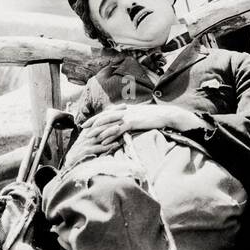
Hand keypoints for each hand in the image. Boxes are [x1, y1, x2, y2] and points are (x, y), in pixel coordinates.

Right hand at [62, 114, 123, 164]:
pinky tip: (117, 144)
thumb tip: (113, 122)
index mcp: (89, 129)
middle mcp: (87, 134)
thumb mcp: (89, 138)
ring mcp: (87, 143)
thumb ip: (99, 130)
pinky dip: (108, 146)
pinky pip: (99, 148)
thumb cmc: (83, 149)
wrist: (71, 162)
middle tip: (124, 114)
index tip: (124, 106)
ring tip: (120, 127)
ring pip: (100, 135)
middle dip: (112, 119)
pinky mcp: (87, 151)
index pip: (102, 118)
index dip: (112, 111)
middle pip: (101, 124)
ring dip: (111, 131)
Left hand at [79, 103, 206, 141]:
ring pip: (109, 122)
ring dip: (98, 130)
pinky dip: (110, 135)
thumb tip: (127, 121)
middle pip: (104, 116)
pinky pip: (118, 129)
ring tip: (90, 137)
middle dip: (93, 123)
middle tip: (83, 129)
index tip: (88, 123)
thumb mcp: (141, 115)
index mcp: (126, 108)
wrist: (166, 115)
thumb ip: (132, 116)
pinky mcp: (133, 122)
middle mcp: (125, 110)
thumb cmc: (156, 116)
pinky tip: (104, 141)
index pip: (107, 112)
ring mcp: (128, 116)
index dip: (96, 117)